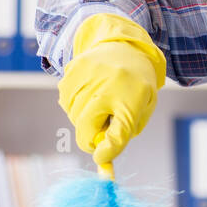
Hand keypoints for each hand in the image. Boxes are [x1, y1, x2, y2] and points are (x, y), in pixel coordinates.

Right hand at [57, 14, 166, 176]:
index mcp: (132, 98)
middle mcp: (108, 86)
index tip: (101, 158)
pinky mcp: (72, 71)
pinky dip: (74, 105)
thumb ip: (123, 132)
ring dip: (84, 119)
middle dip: (90, 138)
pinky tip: (89, 93)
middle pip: (87, 128)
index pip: (117, 133)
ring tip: (99, 104)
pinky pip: (65, 102)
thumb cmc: (136, 87)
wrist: (125, 48)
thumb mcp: (141, 109)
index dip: (107, 151)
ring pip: (74, 116)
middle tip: (99, 135)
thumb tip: (100, 155)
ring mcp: (88, 77)